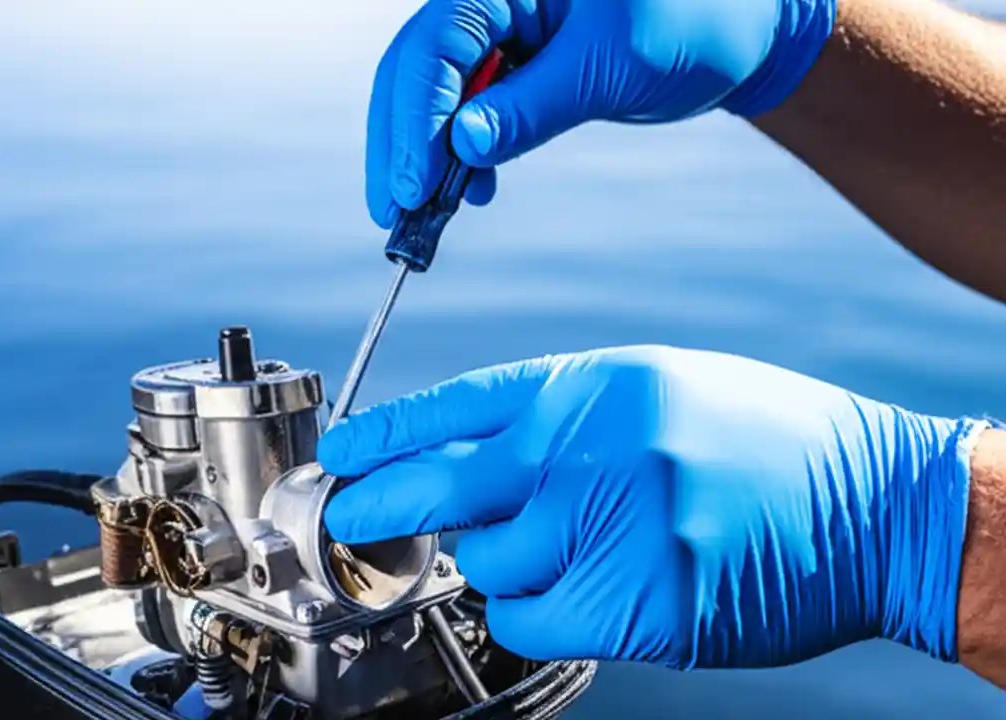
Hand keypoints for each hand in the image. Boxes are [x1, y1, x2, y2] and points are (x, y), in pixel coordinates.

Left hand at [319, 346, 989, 667]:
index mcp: (590, 387)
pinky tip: (566, 592)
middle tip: (347, 518)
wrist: (872, 504)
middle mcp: (587, 450)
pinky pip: (524, 618)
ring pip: (486, 560)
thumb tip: (466, 457)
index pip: (455, 404)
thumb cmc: (761, 442)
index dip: (387, 430)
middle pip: (439, 485)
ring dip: (497, 559)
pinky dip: (528, 611)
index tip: (344, 450)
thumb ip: (558, 422)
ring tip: (558, 545)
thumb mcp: (651, 393)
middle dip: (375, 506)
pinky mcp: (632, 604)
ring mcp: (607, 528)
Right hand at [365, 0, 835, 226]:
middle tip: (395, 213)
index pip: (435, 47)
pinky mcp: (518, 69)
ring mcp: (504, 36)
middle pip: (416, 72)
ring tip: (426, 216)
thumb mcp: (610, 65)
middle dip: (402, 144)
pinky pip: (469, 111)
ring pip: (434, 95)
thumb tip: (464, 148)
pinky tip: (471, 192)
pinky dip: (461, 155)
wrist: (745, 25)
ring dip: (424, 156)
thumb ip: (532, 106)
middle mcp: (494, 2)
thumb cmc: (693, 20)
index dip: (416, 121)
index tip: (414, 188)